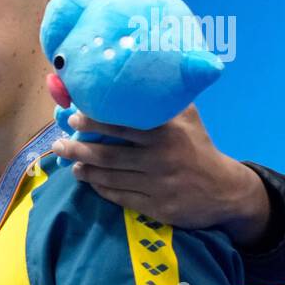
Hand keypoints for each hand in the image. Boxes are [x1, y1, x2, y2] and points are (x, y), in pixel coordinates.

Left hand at [52, 104, 270, 243]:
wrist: (225, 191)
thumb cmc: (199, 148)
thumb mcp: (189, 120)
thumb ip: (165, 102)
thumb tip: (138, 77)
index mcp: (167, 133)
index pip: (123, 125)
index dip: (94, 122)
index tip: (73, 118)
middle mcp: (160, 159)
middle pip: (109, 155)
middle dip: (79, 149)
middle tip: (58, 145)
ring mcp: (157, 185)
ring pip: (110, 177)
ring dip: (85, 170)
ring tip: (70, 162)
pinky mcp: (155, 207)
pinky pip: (120, 196)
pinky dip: (100, 188)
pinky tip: (89, 181)